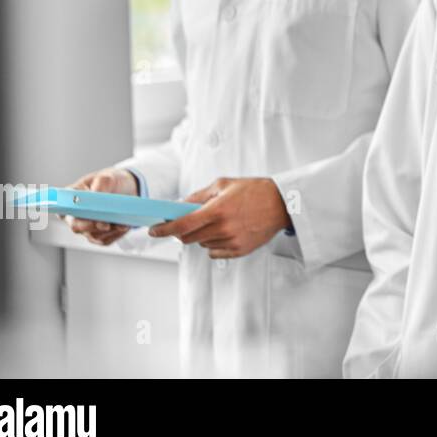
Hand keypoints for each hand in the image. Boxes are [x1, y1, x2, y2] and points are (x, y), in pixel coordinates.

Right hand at [63, 167, 138, 245]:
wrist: (123, 190)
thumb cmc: (109, 182)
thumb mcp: (106, 178)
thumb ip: (100, 185)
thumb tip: (97, 196)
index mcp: (69, 200)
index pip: (62, 210)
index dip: (68, 213)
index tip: (82, 214)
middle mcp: (74, 217)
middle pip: (76, 226)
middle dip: (91, 226)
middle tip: (105, 224)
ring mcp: (86, 228)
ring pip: (93, 235)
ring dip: (109, 231)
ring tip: (123, 223)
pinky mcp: (99, 236)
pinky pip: (105, 240)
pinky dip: (116, 234)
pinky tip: (125, 227)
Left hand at [148, 177, 290, 258]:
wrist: (282, 204)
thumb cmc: (254, 191)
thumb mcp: (223, 184)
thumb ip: (198, 196)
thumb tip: (179, 206)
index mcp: (217, 210)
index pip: (181, 225)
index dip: (163, 230)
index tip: (155, 230)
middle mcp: (223, 228)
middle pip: (188, 238)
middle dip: (181, 232)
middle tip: (186, 222)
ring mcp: (232, 241)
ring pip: (202, 244)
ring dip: (201, 235)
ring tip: (216, 222)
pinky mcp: (240, 251)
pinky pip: (215, 252)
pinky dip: (213, 244)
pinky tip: (225, 231)